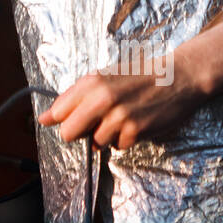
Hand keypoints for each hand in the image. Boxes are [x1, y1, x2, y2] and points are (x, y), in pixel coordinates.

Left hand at [38, 52, 206, 150]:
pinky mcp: (135, 131)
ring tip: (120, 119)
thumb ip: (75, 97)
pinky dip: (123, 139)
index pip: (58, 111)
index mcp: (91, 82)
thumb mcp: (105, 77)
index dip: (62, 119)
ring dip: (105, 136)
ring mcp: (119, 116)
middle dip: (78, 133)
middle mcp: (102, 99)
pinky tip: (133, 124)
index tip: (69, 119)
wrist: (177, 77)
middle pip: (69, 133)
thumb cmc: (140, 75)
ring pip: (95, 142)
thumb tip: (45, 118)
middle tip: (92, 125)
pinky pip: (117, 146)